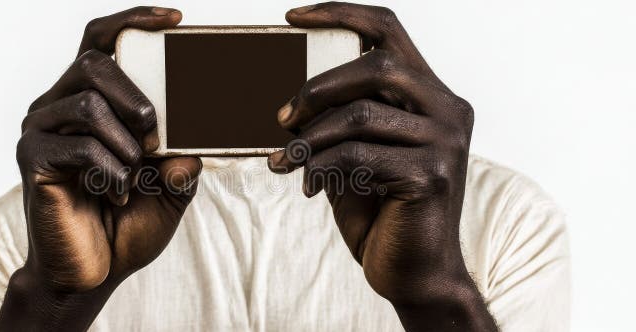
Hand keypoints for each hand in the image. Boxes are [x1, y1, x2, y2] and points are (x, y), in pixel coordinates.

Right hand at [0, 7, 199, 330]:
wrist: (91, 273)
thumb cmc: (126, 224)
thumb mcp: (170, 189)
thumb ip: (184, 162)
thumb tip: (194, 149)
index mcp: (88, 101)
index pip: (102, 41)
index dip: (134, 21)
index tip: (176, 21)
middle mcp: (57, 106)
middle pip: (93, 60)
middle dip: (135, 93)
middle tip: (155, 131)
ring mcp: (40, 131)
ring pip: (86, 102)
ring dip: (125, 141)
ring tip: (135, 172)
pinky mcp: (31, 159)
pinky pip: (78, 146)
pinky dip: (110, 170)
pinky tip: (116, 193)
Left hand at [270, 3, 496, 330]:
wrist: (414, 274)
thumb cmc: (381, 214)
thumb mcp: (353, 157)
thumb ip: (336, 123)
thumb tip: (288, 103)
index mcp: (430, 95)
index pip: (389, 31)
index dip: (341, 14)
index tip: (292, 18)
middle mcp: (448, 109)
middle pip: (378, 64)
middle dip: (319, 86)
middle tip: (282, 117)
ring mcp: (446, 142)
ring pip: (363, 113)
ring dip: (311, 137)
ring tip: (284, 159)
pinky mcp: (432, 175)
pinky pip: (361, 155)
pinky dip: (322, 167)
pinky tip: (306, 186)